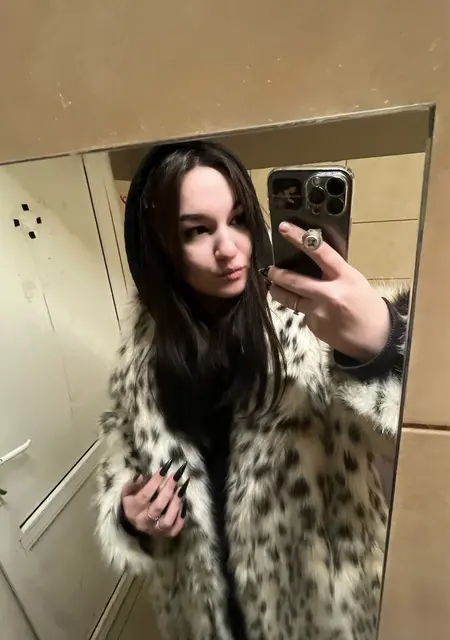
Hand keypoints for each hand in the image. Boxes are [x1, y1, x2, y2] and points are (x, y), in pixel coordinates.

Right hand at [121, 461, 188, 537]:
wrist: (131, 522)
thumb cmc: (132, 502)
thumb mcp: (128, 492)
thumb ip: (133, 483)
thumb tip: (142, 476)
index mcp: (133, 509)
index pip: (145, 495)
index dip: (155, 482)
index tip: (164, 469)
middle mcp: (143, 521)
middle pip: (158, 507)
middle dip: (168, 490)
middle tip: (175, 476)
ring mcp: (154, 530)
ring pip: (167, 521)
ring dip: (175, 504)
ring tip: (181, 490)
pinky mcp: (164, 534)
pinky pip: (174, 530)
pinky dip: (180, 519)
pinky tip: (183, 505)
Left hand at [268, 222, 390, 361]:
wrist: (375, 339)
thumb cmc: (367, 305)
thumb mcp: (355, 281)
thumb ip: (334, 272)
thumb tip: (310, 261)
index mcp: (345, 276)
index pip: (319, 252)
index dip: (299, 238)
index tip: (284, 229)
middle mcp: (330, 293)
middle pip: (294, 280)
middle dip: (277, 274)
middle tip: (269, 270)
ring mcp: (319, 312)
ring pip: (289, 298)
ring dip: (278, 291)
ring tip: (275, 287)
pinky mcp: (313, 326)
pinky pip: (302, 313)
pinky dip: (304, 310)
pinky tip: (315, 313)